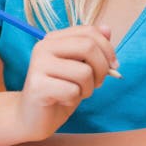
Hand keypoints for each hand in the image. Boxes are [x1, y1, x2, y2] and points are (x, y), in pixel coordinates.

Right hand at [17, 25, 117, 140]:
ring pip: (84, 72)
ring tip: (76, 92)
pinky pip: (73, 91)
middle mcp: (43, 47)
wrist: (32, 116)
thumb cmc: (60, 90)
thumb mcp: (80, 67)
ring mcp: (38, 65)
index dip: (108, 48)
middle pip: (88, 46)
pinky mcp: (37, 86)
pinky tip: (63, 100)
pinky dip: (74, 99)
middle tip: (97, 83)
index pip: (89, 31)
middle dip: (102, 68)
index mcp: (53, 39)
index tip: (112, 66)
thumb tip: (107, 28)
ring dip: (88, 88)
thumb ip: (92, 48)